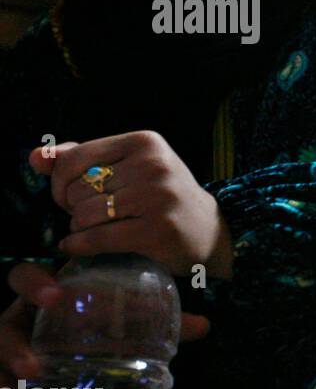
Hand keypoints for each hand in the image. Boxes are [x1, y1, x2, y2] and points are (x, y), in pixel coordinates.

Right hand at [1, 262, 209, 387]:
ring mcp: (6, 355)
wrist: (63, 355)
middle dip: (11, 347)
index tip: (57, 296)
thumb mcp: (116, 322)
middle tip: (34, 367)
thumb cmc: (92, 328)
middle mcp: (16, 325)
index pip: (23, 278)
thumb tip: (204, 325)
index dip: (34, 284)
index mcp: (41, 301)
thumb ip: (154, 321)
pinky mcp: (4, 384)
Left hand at [29, 131, 233, 280]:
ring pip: (85, 215)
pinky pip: (97, 238)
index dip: (60, 182)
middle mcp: (154, 165)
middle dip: (73, 207)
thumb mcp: (127, 168)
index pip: (75, 158)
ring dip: (79, 229)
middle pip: (78, 190)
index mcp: (145, 141)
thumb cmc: (159, 197)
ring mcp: (158, 198)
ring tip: (93, 230)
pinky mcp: (157, 230)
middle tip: (91, 216)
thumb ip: (79, 158)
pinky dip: (79, 246)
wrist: (207, 231)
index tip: (72, 196)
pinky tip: (78, 247)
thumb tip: (35, 157)